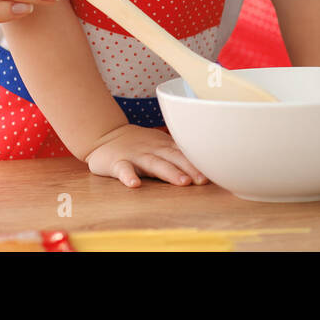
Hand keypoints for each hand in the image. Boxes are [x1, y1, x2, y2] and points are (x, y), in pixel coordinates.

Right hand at [84, 125, 208, 188]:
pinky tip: (134, 185)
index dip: (199, 163)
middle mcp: (152, 149)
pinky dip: (128, 176)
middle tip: (204, 180)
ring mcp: (135, 155)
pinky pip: (123, 170)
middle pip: (174, 158)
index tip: (214, 172)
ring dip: (169, 172)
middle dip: (190, 168)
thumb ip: (178, 154)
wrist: (104, 135)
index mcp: (164, 146)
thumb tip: (206, 167)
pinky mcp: (117, 162)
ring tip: (182, 182)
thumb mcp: (160, 144)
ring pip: (153, 163)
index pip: (184, 154)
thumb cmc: (138, 144)